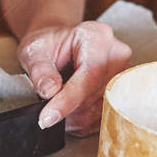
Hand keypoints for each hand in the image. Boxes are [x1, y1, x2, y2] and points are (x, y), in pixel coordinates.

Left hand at [18, 20, 132, 134]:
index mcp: (96, 37)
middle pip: (95, 94)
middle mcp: (117, 54)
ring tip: (58, 105)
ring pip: (100, 110)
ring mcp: (123, 75)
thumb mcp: (34, 52)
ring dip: (75, 116)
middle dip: (68, 108)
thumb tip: (50, 92)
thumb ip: (40, 71)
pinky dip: (83, 120)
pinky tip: (70, 110)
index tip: (48, 117)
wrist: (58, 47)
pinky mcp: (123, 93)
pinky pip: (103, 116)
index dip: (67, 100)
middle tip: (46, 108)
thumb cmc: (48, 46)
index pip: (89, 74)